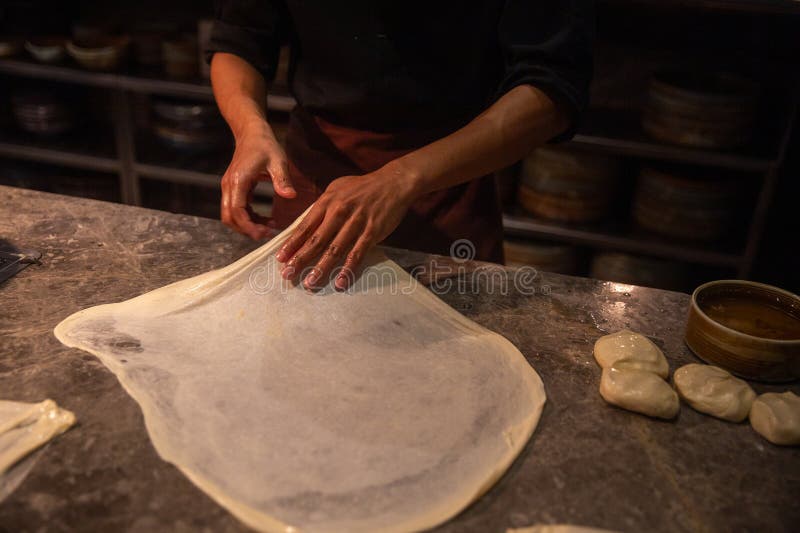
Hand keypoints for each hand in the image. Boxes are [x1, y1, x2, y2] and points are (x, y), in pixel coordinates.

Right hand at [220, 123, 295, 238]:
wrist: (251, 133)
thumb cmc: (265, 145)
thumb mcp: (278, 161)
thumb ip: (283, 180)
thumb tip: (290, 196)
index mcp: (238, 181)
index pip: (236, 210)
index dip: (247, 225)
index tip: (263, 233)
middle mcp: (229, 186)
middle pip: (229, 217)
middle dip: (246, 229)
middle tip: (267, 234)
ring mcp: (229, 188)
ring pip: (231, 215)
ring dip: (247, 225)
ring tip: (270, 228)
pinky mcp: (234, 189)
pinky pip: (237, 209)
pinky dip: (249, 218)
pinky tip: (265, 220)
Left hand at [275, 164, 417, 289]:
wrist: (393, 182)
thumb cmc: (363, 187)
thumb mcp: (337, 189)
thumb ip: (322, 207)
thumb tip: (306, 224)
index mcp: (328, 202)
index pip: (305, 226)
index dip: (292, 243)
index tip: (281, 258)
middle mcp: (339, 212)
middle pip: (316, 240)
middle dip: (300, 259)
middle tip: (288, 274)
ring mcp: (356, 223)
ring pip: (335, 249)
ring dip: (321, 268)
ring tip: (310, 282)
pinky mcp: (372, 232)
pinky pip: (358, 253)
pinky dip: (348, 269)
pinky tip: (340, 281)